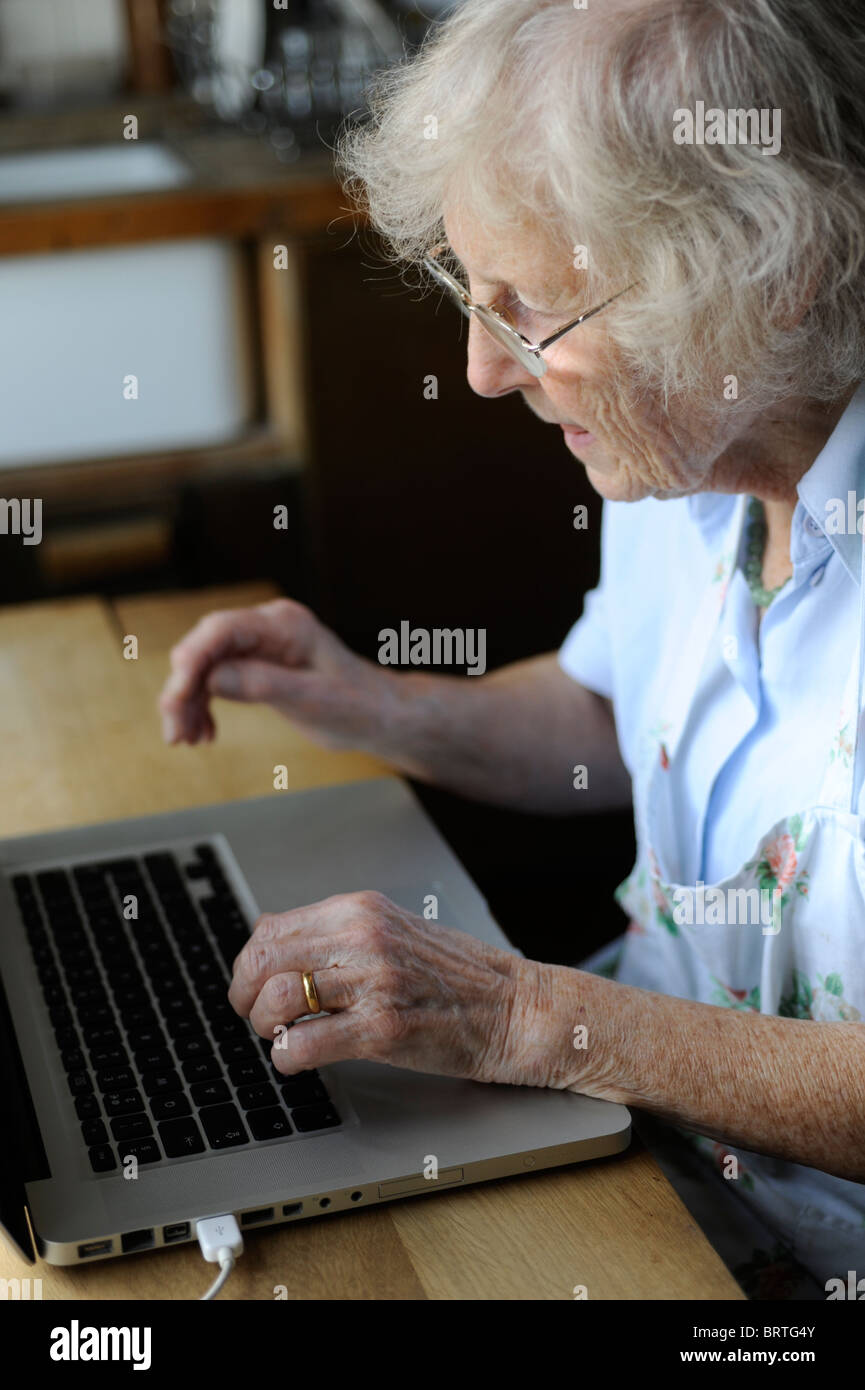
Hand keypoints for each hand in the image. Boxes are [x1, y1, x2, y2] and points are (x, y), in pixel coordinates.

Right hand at [158, 597, 394, 748]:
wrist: (378, 715)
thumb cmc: (357, 705)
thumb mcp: (312, 699)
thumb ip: (262, 684)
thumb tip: (211, 678)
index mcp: (285, 625)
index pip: (223, 630)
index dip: (193, 659)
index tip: (177, 694)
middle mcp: (267, 628)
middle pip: (206, 648)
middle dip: (183, 689)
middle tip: (174, 730)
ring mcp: (260, 645)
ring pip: (205, 666)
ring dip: (188, 703)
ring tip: (185, 739)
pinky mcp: (256, 665)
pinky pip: (216, 679)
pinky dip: (204, 706)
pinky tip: (203, 732)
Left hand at [227, 890, 547, 1086]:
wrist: (515, 1007)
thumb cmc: (460, 977)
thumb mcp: (395, 930)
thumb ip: (340, 934)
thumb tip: (275, 945)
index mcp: (360, 910)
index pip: (270, 929)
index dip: (249, 964)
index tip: (253, 985)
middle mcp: (362, 937)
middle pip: (263, 960)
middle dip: (245, 995)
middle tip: (255, 1015)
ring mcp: (373, 982)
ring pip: (277, 998)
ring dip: (265, 1025)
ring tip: (281, 1035)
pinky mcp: (382, 1028)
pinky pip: (304, 1044)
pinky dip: (287, 1056)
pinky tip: (300, 1058)